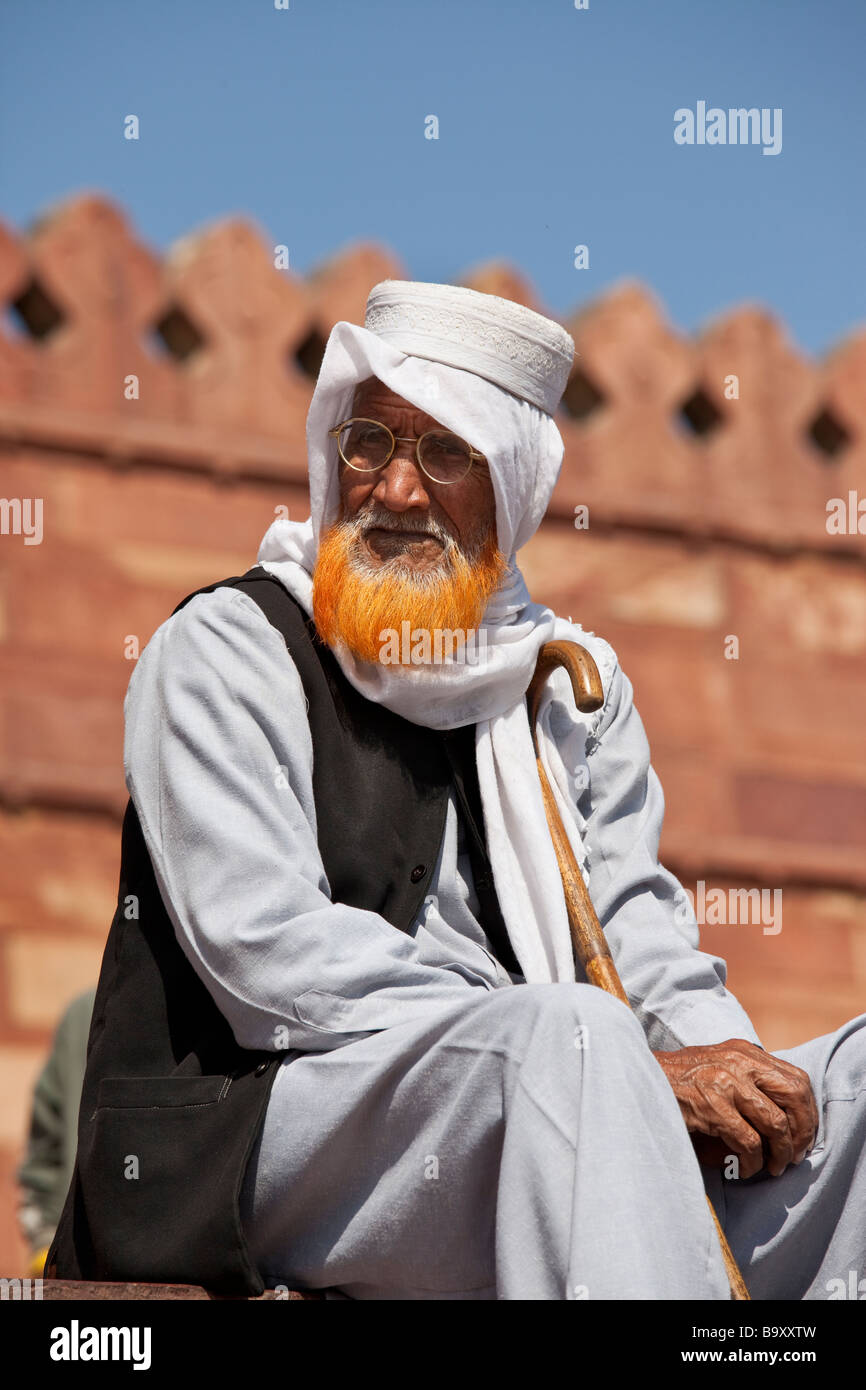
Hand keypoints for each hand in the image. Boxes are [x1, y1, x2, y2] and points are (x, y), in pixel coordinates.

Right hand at [653, 1039, 818, 1179]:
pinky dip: (752, 1162)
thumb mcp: (718, 1065)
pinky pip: (748, 1141)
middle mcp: (739, 1062)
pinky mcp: (710, 1105)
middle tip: (792, 1157)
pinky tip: (744, 1169)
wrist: (639, 1077)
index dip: (806, 1113)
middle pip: (793, 1097)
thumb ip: (748, 1077)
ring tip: (772, 1168)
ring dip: (779, 1153)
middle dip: (800, 1133)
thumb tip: (784, 1113)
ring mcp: (725, 1082)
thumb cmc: (680, 1080)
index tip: (802, 1137)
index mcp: (745, 1052)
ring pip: (775, 1123)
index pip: (796, 1080)